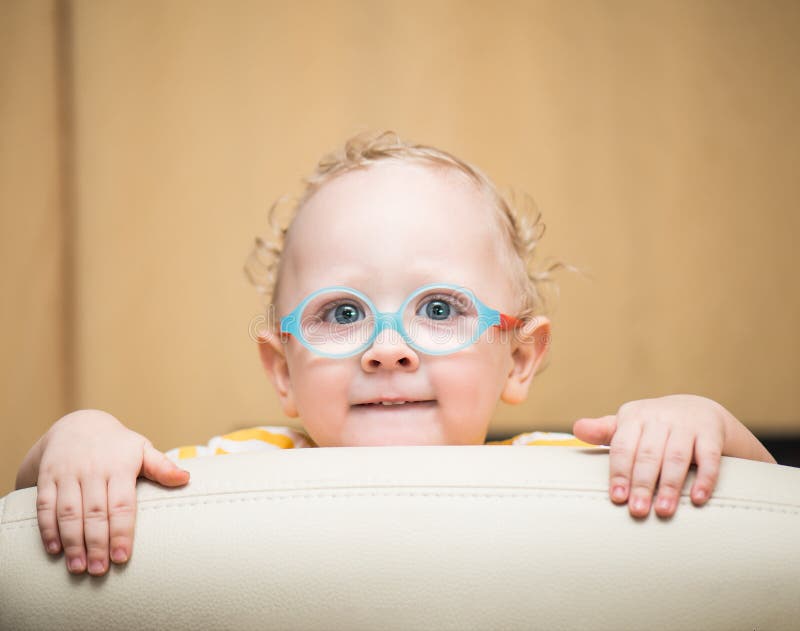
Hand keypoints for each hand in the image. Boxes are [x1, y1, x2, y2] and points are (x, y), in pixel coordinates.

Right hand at [32, 410, 189, 574]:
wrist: (78, 424)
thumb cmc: (117, 445)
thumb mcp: (142, 449)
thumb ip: (161, 467)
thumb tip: (185, 479)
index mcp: (119, 466)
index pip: (121, 504)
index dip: (122, 532)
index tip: (123, 557)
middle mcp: (93, 470)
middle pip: (94, 512)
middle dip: (96, 544)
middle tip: (99, 570)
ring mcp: (68, 474)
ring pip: (68, 512)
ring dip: (72, 542)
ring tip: (78, 568)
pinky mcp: (47, 477)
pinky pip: (45, 505)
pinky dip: (47, 529)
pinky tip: (54, 550)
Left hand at [572, 394, 773, 517]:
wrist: (699, 410)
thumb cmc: (654, 426)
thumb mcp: (629, 425)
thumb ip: (604, 431)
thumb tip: (577, 429)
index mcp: (634, 416)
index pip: (622, 446)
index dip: (619, 472)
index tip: (617, 498)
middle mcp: (659, 417)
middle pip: (647, 454)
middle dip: (642, 484)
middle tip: (637, 511)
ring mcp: (686, 424)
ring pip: (676, 457)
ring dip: (669, 485)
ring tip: (663, 511)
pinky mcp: (711, 433)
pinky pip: (708, 457)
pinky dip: (705, 478)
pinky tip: (697, 499)